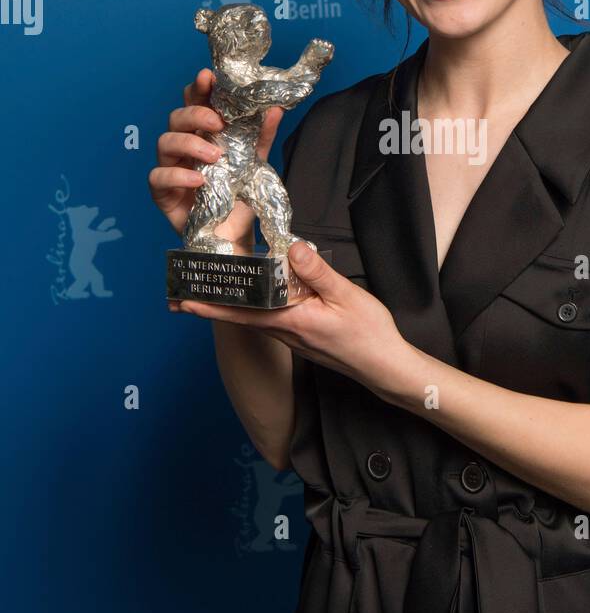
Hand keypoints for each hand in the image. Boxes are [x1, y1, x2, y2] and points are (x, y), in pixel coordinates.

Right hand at [149, 67, 284, 244]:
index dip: (198, 88)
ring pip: (164, 142)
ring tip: (215, 156)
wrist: (234, 235)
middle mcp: (182, 146)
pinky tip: (199, 180)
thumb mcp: (255, 163)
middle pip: (175, 117)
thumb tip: (275, 109)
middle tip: (217, 122)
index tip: (208, 77)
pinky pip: (158, 176)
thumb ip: (261, 136)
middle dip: (195, 114)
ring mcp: (170, 167)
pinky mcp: (162, 192)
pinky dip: (178, 175)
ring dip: (189, 144)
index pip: (193, 103)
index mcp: (201, 133)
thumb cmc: (238, 195)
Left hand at [168, 240, 409, 397]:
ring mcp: (292, 337)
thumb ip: (316, 272)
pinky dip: (253, 307)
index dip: (211, 306)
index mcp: (291, 320)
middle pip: (240, 316)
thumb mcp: (346, 296)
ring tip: (210, 291)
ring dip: (230, 306)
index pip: (241, 313)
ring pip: (253, 318)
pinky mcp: (301, 336)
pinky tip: (255, 297)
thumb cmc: (369, 334)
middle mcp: (285, 331)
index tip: (184, 299)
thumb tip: (291, 247)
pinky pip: (269, 319)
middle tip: (182, 296)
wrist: (384, 366)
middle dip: (211, 305)